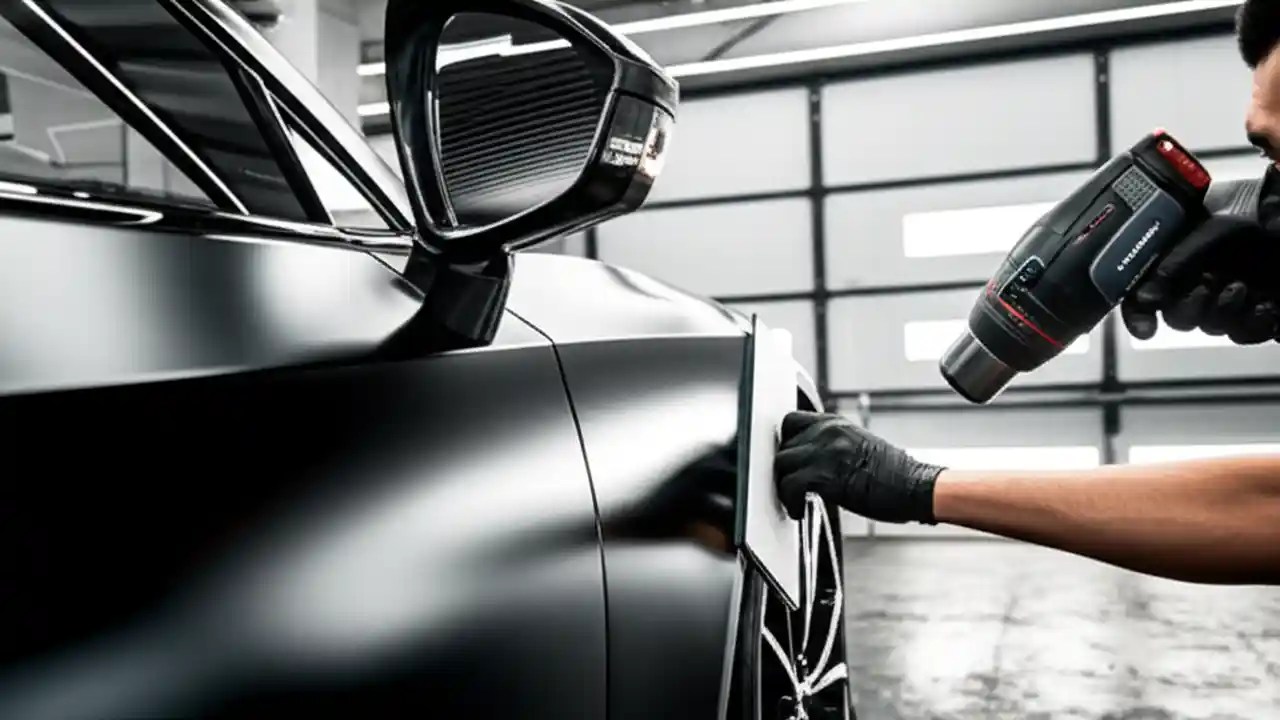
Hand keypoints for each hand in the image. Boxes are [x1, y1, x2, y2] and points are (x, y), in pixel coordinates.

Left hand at [774, 411, 943, 523]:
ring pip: (782, 465)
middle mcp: (827, 432)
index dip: (786, 442)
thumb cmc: (893, 473)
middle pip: (782, 445)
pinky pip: (790, 487)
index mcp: (834, 424)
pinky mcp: (826, 476)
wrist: (915, 486)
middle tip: (792, 486)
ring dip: (784, 487)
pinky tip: (799, 510)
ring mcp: (825, 452)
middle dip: (784, 469)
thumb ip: (829, 446)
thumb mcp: (857, 445)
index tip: (788, 460)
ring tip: (795, 500)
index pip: (791, 421)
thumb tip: (806, 458)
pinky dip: (791, 502)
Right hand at [1121, 215, 1279, 344]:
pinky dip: (1252, 323)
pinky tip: (1265, 305)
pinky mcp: (1261, 309)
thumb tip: (1147, 293)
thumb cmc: (1268, 209)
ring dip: (1222, 313)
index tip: (1146, 323)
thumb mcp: (1217, 227)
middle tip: (1206, 288)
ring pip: (1208, 325)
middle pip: (1174, 311)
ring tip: (1242, 290)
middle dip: (1188, 307)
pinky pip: (1242, 333)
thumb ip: (1176, 259)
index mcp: (1186, 244)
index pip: (1146, 281)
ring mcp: (1234, 291)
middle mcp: (1206, 269)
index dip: (1139, 306)